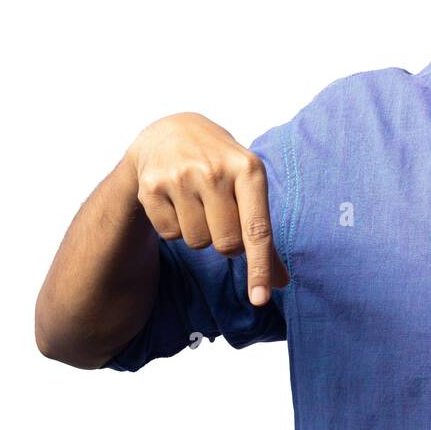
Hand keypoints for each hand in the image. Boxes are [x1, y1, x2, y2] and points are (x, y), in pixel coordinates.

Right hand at [125, 112, 288, 305]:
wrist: (171, 131)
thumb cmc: (221, 166)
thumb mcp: (249, 186)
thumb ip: (263, 235)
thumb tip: (279, 283)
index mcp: (248, 169)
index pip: (256, 230)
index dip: (259, 267)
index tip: (261, 299)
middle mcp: (214, 171)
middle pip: (226, 244)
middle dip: (225, 241)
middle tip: (219, 212)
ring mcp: (180, 177)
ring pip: (197, 243)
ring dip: (199, 233)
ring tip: (197, 201)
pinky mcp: (151, 186)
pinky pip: (170, 235)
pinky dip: (175, 227)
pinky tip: (176, 200)